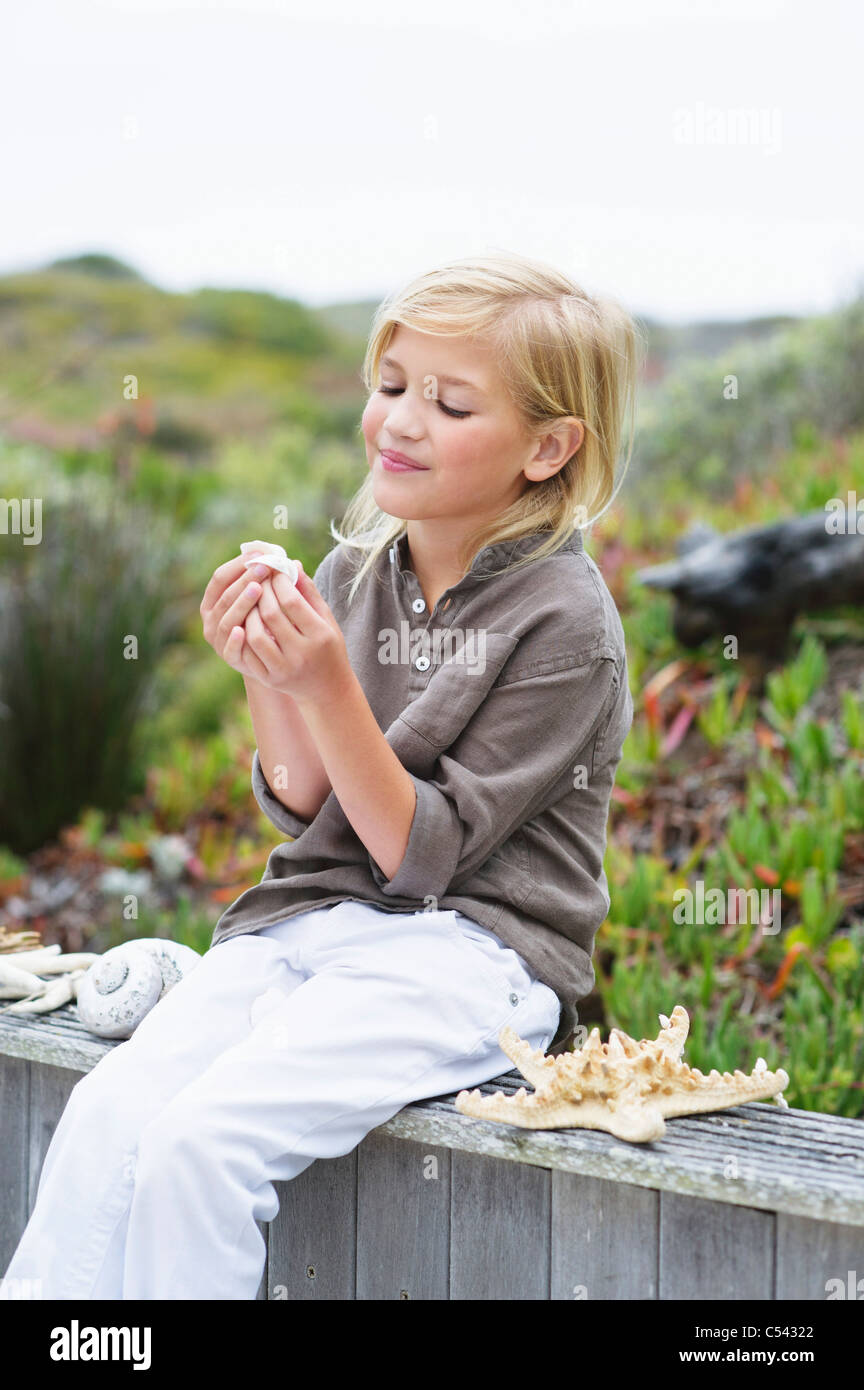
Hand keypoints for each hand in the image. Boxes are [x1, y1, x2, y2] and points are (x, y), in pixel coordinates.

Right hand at [200, 549, 276, 682]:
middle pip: (225, 596)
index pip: (221, 577)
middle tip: (264, 567)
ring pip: (227, 619)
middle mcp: (212, 619)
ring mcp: (218, 640)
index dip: (238, 564)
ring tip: (258, 589)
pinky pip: (230, 649)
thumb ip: (270, 581)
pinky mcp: (230, 658)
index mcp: (215, 600)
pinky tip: (242, 630)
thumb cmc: (268, 621)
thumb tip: (292, 561)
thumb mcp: (268, 599)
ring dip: (241, 603)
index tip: (259, 554)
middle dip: (244, 580)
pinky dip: (234, 640)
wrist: (272, 658)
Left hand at [242, 565, 349, 704]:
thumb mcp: (326, 619)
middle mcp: (302, 653)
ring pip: (255, 634)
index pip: (292, 601)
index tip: (274, 571)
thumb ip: (309, 593)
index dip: (279, 582)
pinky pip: (248, 653)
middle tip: (259, 579)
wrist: (327, 688)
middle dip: (261, 591)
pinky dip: (243, 634)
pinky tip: (245, 620)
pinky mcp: (270, 679)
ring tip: (252, 600)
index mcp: (320, 636)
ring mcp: (283, 668)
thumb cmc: (328, 647)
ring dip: (249, 612)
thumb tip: (291, 564)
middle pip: (271, 614)